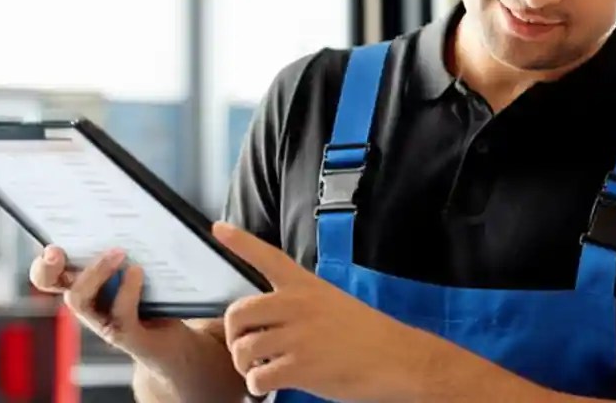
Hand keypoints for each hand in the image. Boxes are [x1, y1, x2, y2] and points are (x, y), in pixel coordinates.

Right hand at [28, 245, 188, 363]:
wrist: (180, 343)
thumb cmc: (159, 295)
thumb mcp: (144, 264)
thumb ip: (136, 241)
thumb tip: (140, 197)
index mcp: (86, 282)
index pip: (49, 271)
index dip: (41, 260)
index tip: (49, 242)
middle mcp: (87, 302)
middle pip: (52, 284)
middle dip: (48, 267)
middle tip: (58, 250)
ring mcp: (104, 321)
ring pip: (81, 300)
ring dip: (95, 273)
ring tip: (117, 252)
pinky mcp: (128, 335)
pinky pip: (120, 314)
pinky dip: (127, 290)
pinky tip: (138, 271)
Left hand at [213, 222, 426, 401]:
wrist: (398, 360)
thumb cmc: (368, 335)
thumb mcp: (333, 302)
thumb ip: (299, 304)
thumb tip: (266, 321)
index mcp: (306, 286)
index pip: (267, 256)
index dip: (239, 241)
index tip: (218, 228)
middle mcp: (297, 305)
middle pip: (238, 313)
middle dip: (234, 337)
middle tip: (246, 350)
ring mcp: (298, 335)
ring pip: (243, 349)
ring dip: (245, 366)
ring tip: (260, 371)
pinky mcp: (300, 366)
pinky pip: (257, 378)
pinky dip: (257, 388)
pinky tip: (269, 387)